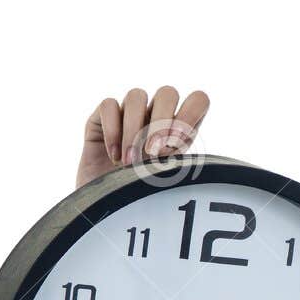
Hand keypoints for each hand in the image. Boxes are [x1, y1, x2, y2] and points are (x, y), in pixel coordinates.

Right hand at [77, 86, 209, 188]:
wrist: (107, 206)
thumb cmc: (143, 193)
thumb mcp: (168, 178)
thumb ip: (175, 158)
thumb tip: (167, 145)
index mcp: (181, 126)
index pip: (198, 99)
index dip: (191, 113)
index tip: (177, 142)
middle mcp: (156, 113)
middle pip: (167, 93)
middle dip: (162, 122)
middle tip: (154, 153)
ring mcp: (129, 112)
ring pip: (136, 95)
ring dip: (135, 130)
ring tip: (130, 162)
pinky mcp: (101, 117)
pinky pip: (109, 105)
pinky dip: (112, 130)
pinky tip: (114, 155)